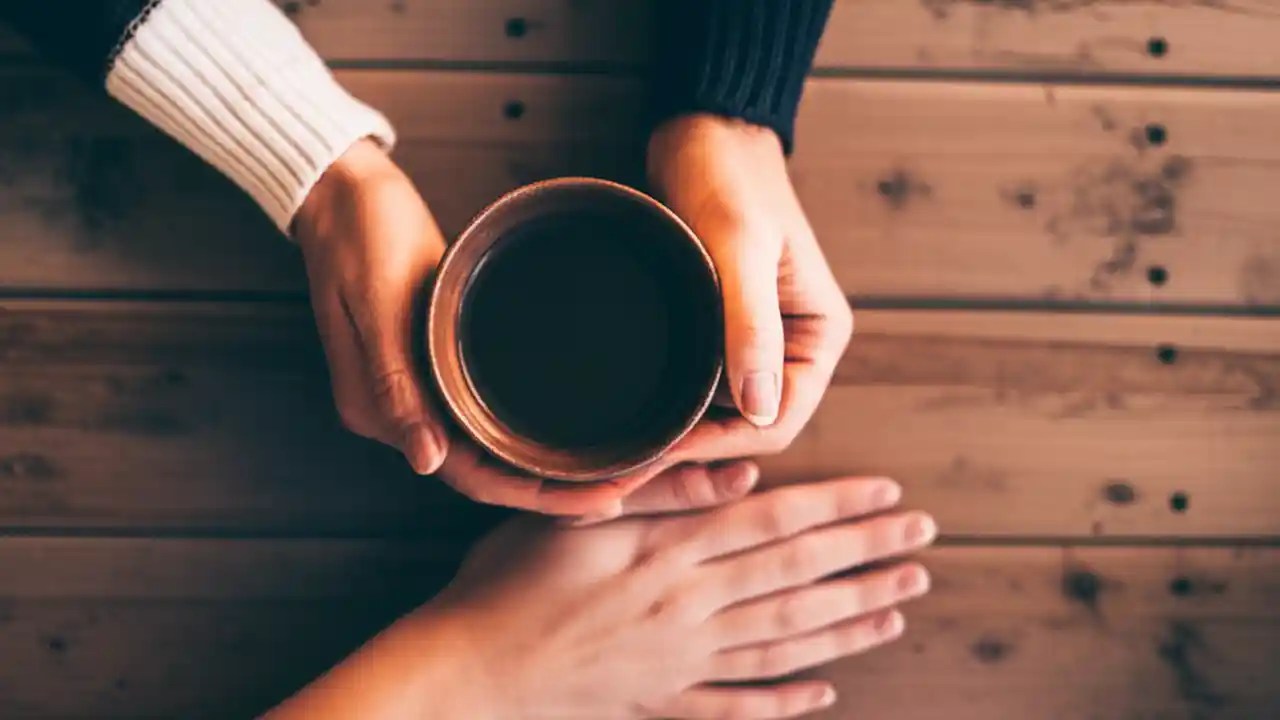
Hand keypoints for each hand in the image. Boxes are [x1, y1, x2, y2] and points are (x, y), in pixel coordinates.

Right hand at [295, 140, 763, 516]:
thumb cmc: (362, 233)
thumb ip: (396, 380)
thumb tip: (426, 461)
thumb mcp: (378, 301)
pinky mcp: (433, 361)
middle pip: (488, 471)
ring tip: (616, 463)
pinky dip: (529, 426)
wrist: (341, 190)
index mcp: (381, 409)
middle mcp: (401, 412)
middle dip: (557, 487)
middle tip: (633, 484)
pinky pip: (486, 412)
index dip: (538, 495)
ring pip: (492, 447)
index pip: (470, 477)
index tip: (605, 496)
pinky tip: (572, 423)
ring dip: (547, 462)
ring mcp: (417, 388)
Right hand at [431, 476, 934, 718]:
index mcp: (671, 555)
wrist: (470, 673)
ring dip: (851, 622)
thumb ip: (660, 494)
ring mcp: (684, 662)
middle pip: (797, 580)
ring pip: (787, 641)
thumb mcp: (576, 519)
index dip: (838, 508)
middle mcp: (691, 609)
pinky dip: (789, 699)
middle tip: (924, 545)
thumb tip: (741, 476)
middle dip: (866, 558)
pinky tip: (829, 690)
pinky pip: (742, 704)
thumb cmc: (507, 584)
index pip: (776, 524)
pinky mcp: (666, 700)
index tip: (889, 494)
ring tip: (901, 606)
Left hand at [648, 115, 852, 463]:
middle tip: (629, 461)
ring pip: (722, 412)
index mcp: (818, 334)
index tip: (662, 450)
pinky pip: (701, 385)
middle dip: (696, 448)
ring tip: (623, 440)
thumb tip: (760, 409)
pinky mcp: (721, 331)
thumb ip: (749, 325)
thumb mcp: (737, 247)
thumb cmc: (726, 179)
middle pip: (749, 427)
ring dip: (680, 430)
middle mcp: (794, 346)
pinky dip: (673, 402)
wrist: (702, 135)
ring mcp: (757, 342)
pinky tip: (631, 410)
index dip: (722, 445)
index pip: (779, 420)